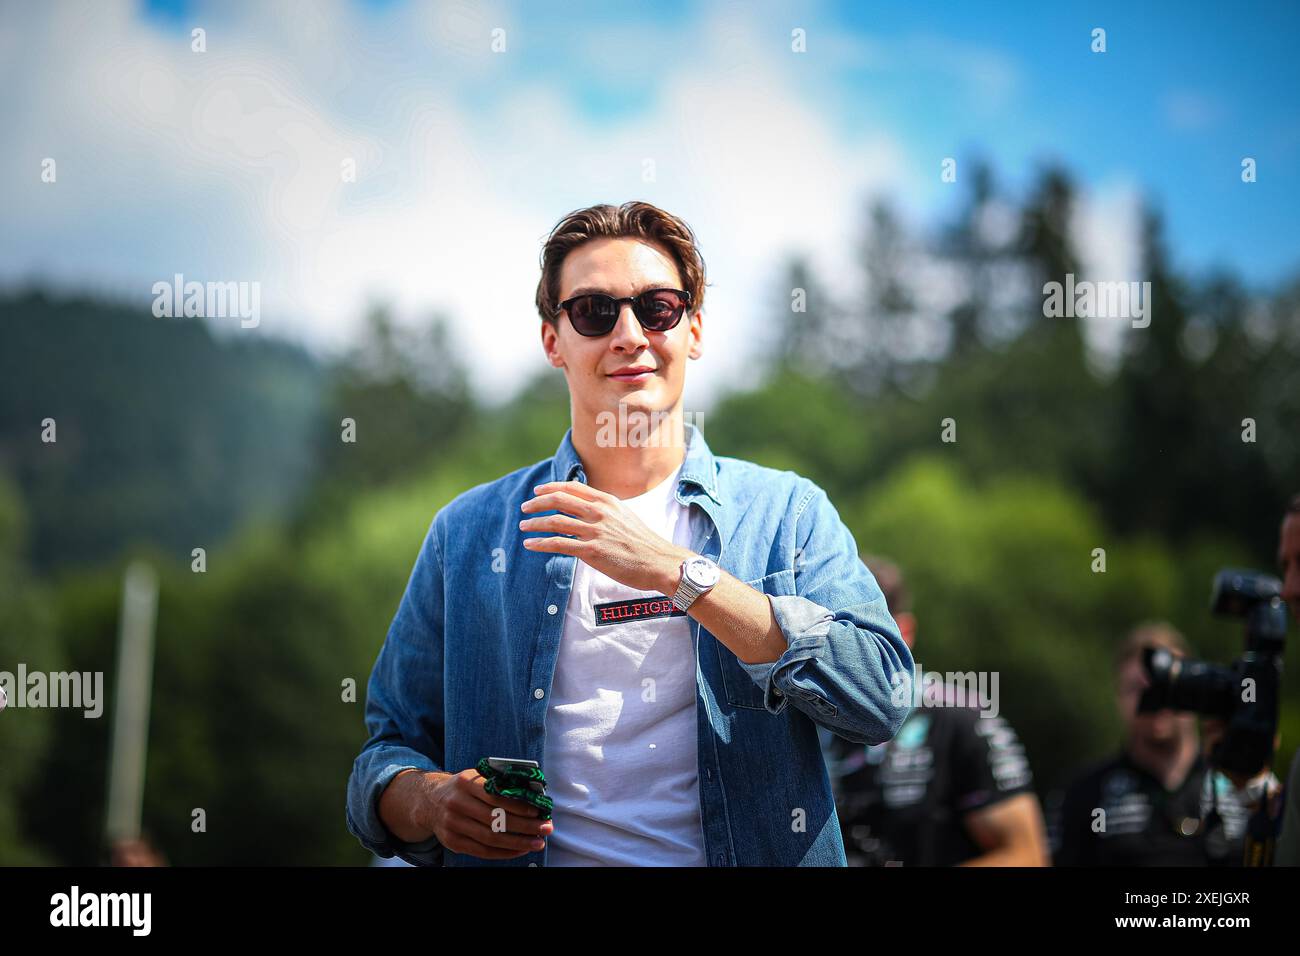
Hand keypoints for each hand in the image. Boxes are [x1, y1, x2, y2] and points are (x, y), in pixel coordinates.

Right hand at [388, 768, 552, 859]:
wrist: (430, 801)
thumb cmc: (462, 788)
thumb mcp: (474, 776)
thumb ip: (497, 782)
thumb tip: (531, 792)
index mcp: (465, 783)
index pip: (496, 796)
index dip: (518, 806)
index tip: (537, 811)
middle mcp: (457, 804)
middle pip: (495, 820)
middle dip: (524, 826)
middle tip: (545, 828)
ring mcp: (453, 825)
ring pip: (490, 838)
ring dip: (518, 842)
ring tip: (537, 842)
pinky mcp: (453, 842)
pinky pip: (482, 851)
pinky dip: (504, 853)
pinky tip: (520, 849)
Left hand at [520, 480, 688, 592]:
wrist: (660, 562)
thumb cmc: (644, 543)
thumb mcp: (626, 517)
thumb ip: (606, 511)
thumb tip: (588, 510)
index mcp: (608, 502)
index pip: (573, 488)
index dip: (551, 488)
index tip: (538, 491)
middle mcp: (600, 512)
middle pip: (559, 500)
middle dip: (537, 503)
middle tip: (525, 508)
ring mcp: (595, 531)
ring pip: (555, 522)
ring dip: (535, 523)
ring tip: (523, 527)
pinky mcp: (592, 551)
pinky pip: (559, 544)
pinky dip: (541, 543)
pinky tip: (530, 545)